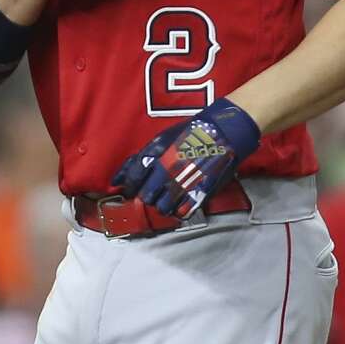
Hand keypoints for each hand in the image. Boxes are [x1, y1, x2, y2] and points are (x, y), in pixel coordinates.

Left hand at [112, 98, 261, 218]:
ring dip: (162, 205)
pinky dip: (179, 210)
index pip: (133, 178)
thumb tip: (121, 178)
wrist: (223, 132)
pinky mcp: (200, 193)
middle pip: (146, 196)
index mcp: (157, 155)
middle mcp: (168, 171)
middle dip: (147, 196)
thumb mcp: (162, 138)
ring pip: (163, 208)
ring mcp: (184, 183)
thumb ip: (142, 158)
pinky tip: (179, 204)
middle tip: (151, 192)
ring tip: (166, 199)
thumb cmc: (193, 132)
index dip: (130, 186)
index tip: (130, 188)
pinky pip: (182, 211)